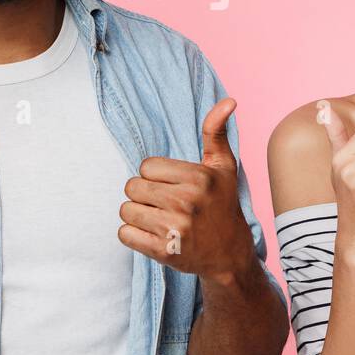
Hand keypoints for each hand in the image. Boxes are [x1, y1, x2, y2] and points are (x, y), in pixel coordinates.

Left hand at [118, 98, 256, 286]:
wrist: (230, 254)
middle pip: (132, 187)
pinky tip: (152, 234)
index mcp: (198, 178)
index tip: (172, 185)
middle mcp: (186, 202)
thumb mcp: (223, 167)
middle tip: (164, 203)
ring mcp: (174, 229)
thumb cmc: (222, 204)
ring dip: (137, 215)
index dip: (155, 176)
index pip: (146, 166)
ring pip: (126, 210)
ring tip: (158, 218)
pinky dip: (132, 235)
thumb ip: (216, 132)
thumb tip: (229, 100)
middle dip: (144, 194)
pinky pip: (124, 234)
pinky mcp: (163, 252)